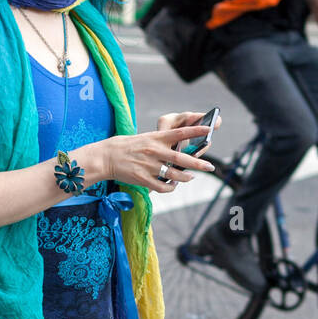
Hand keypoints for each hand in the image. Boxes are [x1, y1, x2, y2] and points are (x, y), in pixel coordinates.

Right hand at [80, 124, 216, 193]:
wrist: (106, 156)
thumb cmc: (127, 146)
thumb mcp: (146, 138)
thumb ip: (162, 143)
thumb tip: (179, 151)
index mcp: (156, 138)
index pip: (180, 133)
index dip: (196, 132)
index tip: (210, 130)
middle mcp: (154, 151)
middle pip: (182, 158)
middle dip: (199, 163)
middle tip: (211, 167)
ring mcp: (149, 166)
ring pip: (174, 175)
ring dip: (185, 178)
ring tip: (190, 177)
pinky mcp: (143, 179)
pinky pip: (162, 187)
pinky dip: (170, 188)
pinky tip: (173, 186)